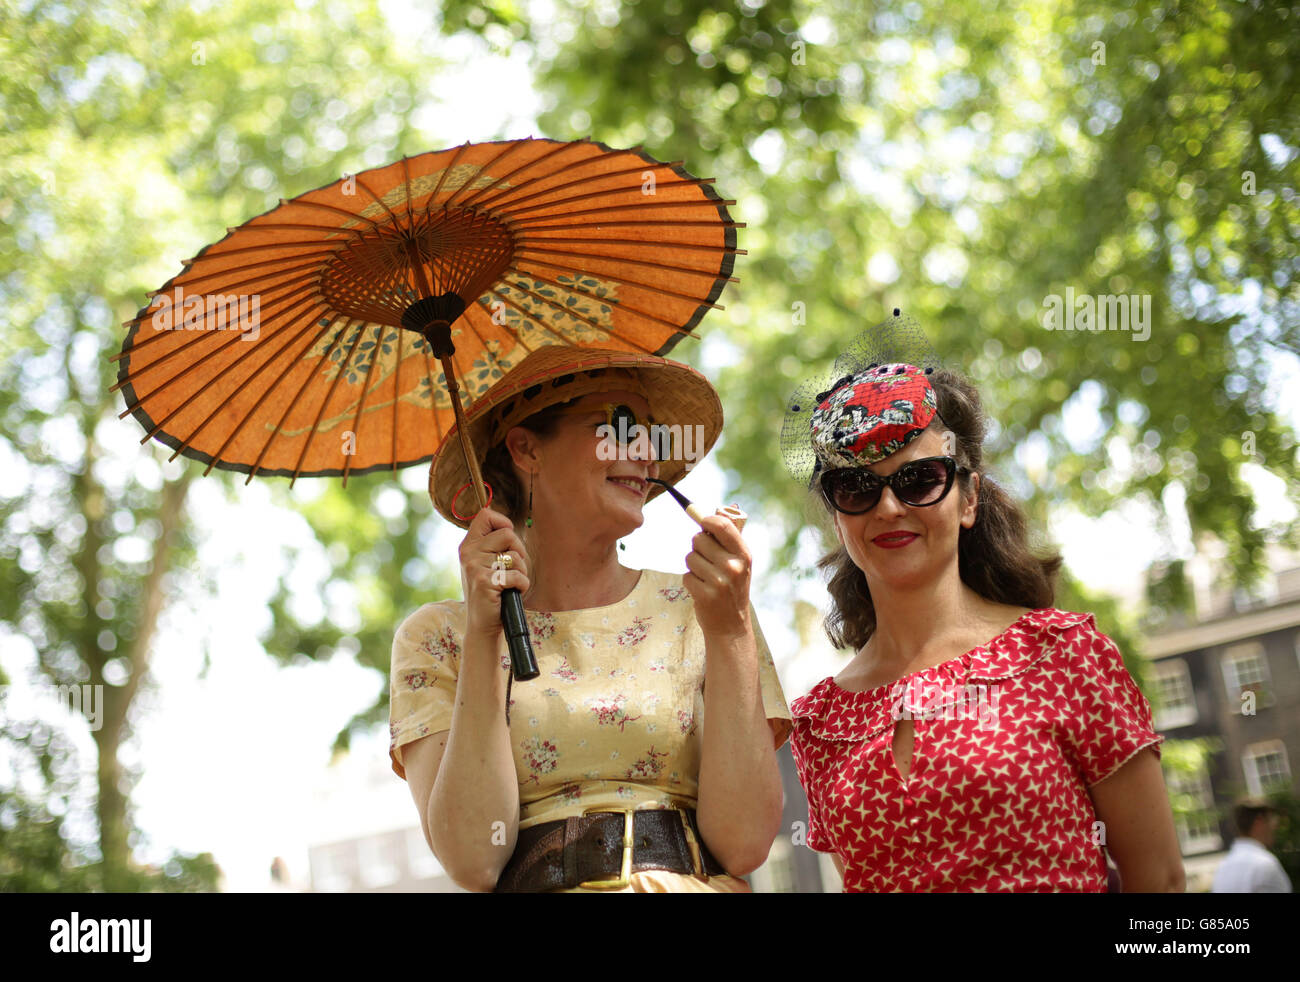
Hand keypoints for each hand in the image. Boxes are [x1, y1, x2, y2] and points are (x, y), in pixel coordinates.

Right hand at [458, 507, 530, 643]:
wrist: (482, 624)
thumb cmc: (491, 593)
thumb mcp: (485, 564)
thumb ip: (492, 545)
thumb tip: (508, 526)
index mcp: (468, 545)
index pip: (485, 515)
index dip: (503, 522)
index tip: (507, 541)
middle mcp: (468, 553)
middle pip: (508, 534)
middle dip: (519, 551)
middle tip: (513, 568)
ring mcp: (475, 567)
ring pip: (515, 556)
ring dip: (521, 571)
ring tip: (510, 583)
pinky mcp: (484, 582)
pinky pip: (517, 575)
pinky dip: (522, 585)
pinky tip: (512, 593)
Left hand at [682, 511, 751, 639]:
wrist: (731, 627)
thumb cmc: (732, 589)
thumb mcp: (740, 564)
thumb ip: (729, 540)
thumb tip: (716, 511)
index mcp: (744, 555)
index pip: (722, 525)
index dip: (707, 520)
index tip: (703, 522)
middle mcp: (733, 566)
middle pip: (698, 539)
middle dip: (698, 548)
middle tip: (708, 562)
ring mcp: (719, 581)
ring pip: (689, 557)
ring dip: (694, 566)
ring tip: (706, 578)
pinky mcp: (704, 594)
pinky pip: (686, 575)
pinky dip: (691, 582)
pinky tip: (702, 591)